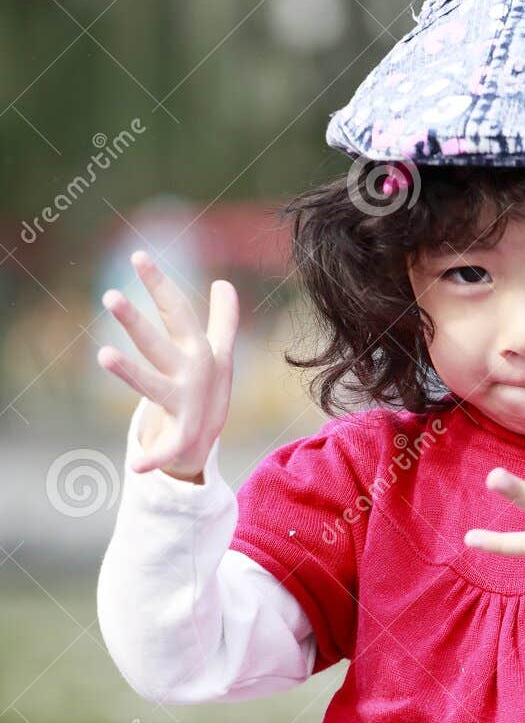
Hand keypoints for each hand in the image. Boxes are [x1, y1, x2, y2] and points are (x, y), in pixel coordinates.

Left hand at [98, 251, 238, 477]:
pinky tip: (137, 467)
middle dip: (136, 322)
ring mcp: (185, 405)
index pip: (176, 311)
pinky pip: (165, 449)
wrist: (209, 439)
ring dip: (130, 373)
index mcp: (197, 350)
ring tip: (102, 355)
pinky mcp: (180, 439)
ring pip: (152, 386)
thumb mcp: (219, 354)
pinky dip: (154, 459)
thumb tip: (224, 282)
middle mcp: (191, 374)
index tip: (136, 255)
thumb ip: (222, 320)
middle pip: (158, 344)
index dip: (158, 284)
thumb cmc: (209, 389)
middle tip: (110, 296)